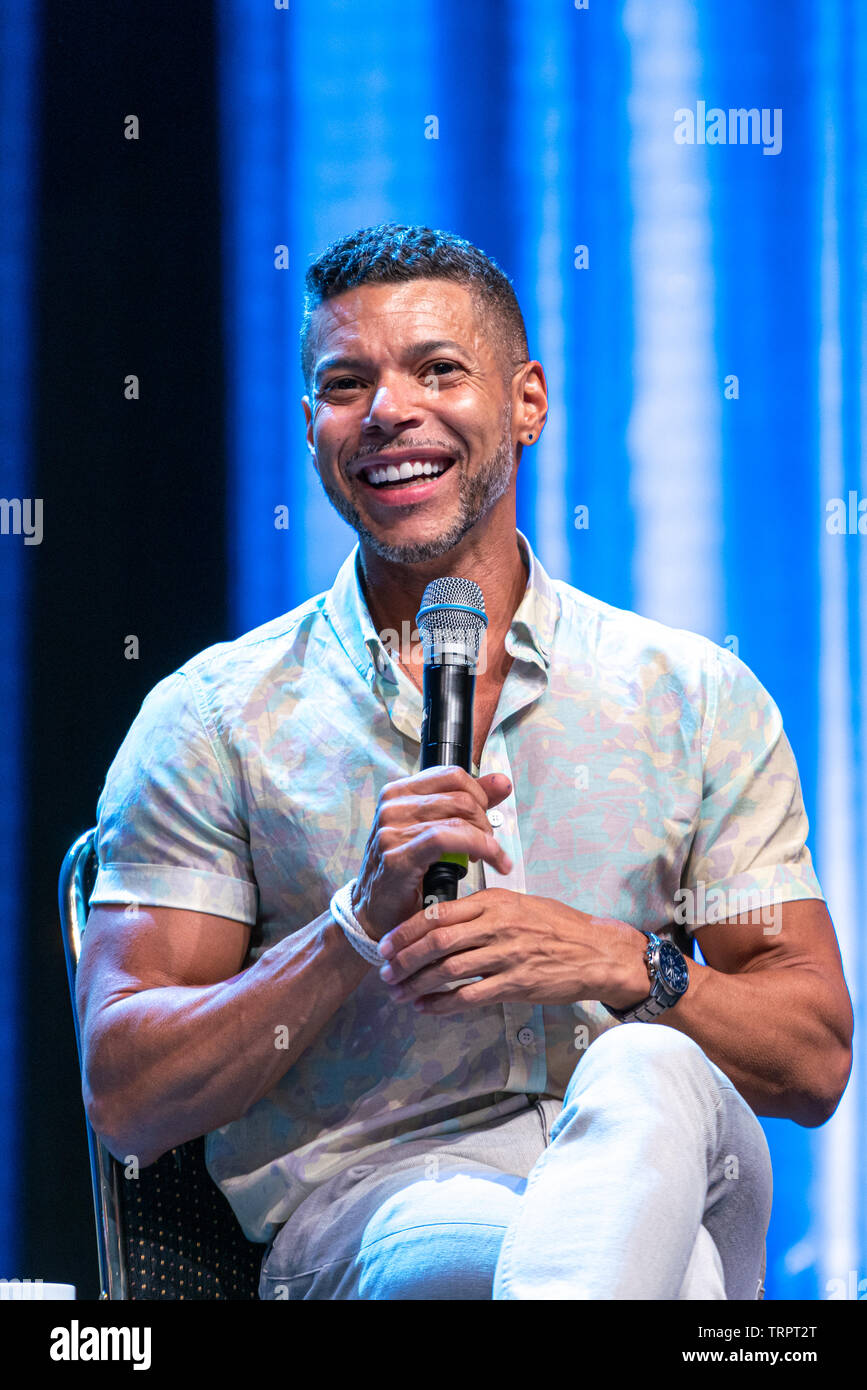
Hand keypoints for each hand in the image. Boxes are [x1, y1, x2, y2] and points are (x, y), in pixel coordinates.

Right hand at [350, 767, 513, 941]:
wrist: (376, 910)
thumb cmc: (406, 869)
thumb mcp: (436, 829)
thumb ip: (468, 802)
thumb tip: (501, 783)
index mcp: (399, 792)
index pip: (452, 775)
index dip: (479, 794)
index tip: (487, 816)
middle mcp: (392, 805)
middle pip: (460, 797)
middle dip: (485, 821)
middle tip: (489, 844)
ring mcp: (390, 830)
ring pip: (458, 819)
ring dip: (486, 839)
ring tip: (490, 856)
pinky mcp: (396, 856)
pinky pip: (446, 840)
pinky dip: (476, 848)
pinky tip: (486, 860)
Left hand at [376, 887, 649, 1012]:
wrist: (597, 951)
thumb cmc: (558, 926)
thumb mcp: (519, 903)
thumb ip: (484, 909)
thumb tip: (445, 919)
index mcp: (494, 901)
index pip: (438, 913)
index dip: (406, 930)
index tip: (386, 943)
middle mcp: (497, 925)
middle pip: (436, 942)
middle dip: (403, 959)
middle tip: (385, 972)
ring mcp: (506, 955)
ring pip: (448, 970)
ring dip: (417, 983)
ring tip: (399, 992)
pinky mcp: (516, 984)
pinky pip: (469, 996)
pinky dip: (442, 1003)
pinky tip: (427, 1008)